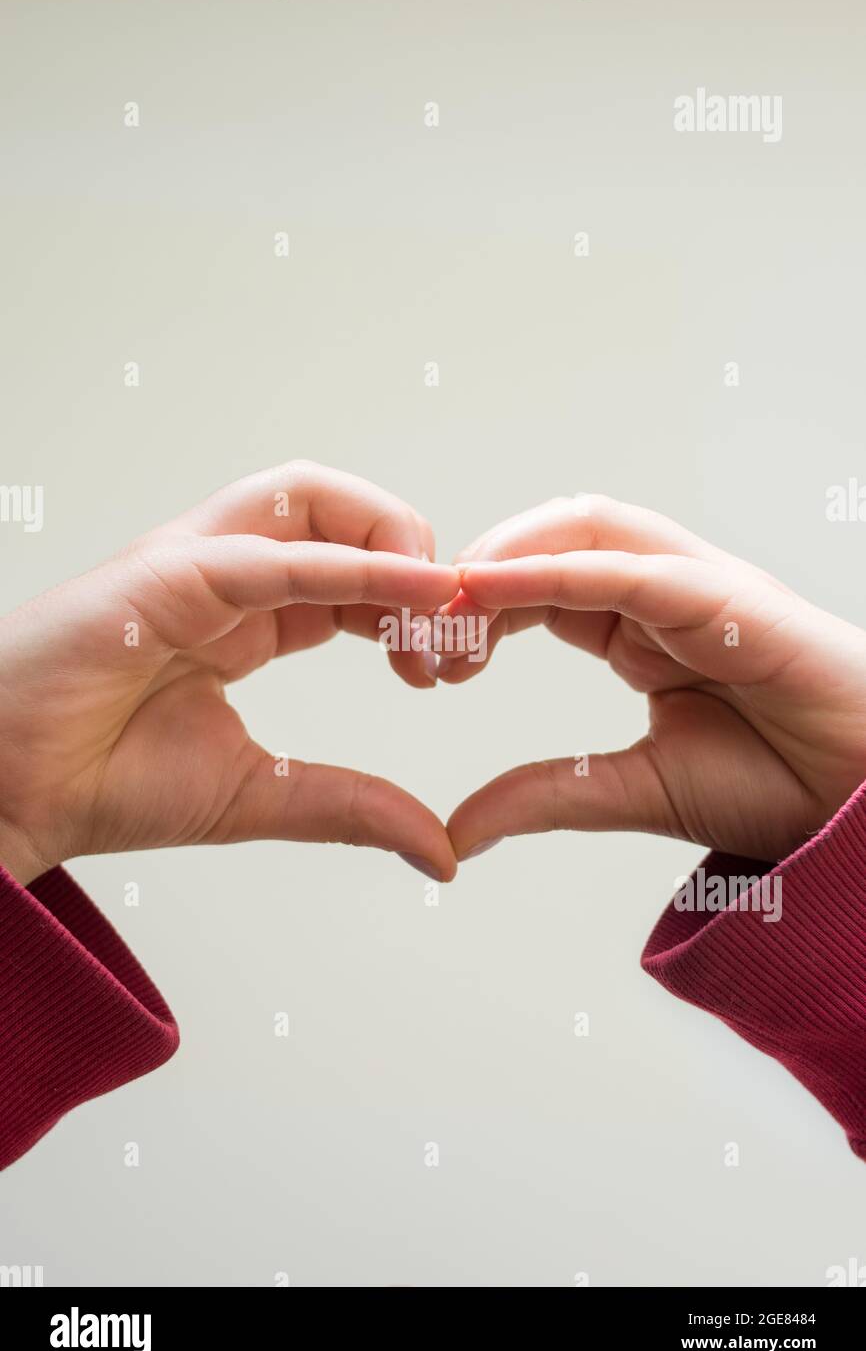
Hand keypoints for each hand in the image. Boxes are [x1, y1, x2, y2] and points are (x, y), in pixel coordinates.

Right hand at [0, 461, 458, 886]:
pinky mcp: (165, 571)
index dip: (418, 606)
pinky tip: (416, 586)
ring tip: (440, 601)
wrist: (8, 798)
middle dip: (419, 558)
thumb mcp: (262, 795)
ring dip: (393, 535)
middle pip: (344, 516)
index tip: (455, 668)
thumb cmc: (105, 783)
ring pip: (310, 499)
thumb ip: (352, 807)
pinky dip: (355, 562)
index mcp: (249, 617)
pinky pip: (275, 552)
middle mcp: (228, 577)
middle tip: (457, 639)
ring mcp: (195, 564)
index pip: (357, 575)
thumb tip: (442, 851)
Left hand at [445, 495, 865, 863]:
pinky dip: (556, 568)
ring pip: (586, 528)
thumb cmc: (773, 785)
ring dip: (509, 552)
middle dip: (478, 574)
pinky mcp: (724, 593)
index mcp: (636, 630)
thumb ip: (545, 795)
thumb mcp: (629, 790)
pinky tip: (496, 587)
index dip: (474, 614)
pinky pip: (629, 565)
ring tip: (450, 596)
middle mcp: (660, 594)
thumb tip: (457, 830)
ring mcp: (694, 584)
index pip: (537, 590)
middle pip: (551, 542)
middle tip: (420, 627)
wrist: (860, 803)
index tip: (425, 662)